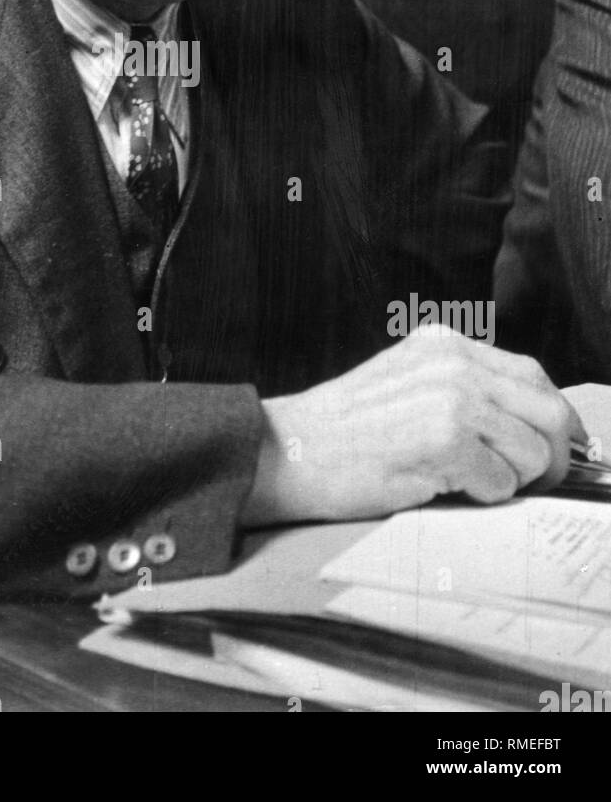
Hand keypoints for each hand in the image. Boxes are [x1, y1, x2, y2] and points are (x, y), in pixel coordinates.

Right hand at [241, 325, 586, 525]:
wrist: (287, 452)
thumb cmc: (344, 431)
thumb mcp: (406, 382)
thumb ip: (463, 387)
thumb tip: (534, 423)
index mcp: (444, 344)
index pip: (533, 375)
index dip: (552, 420)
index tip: (551, 451)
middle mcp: (453, 363)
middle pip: (548, 411)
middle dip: (549, 456)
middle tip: (526, 481)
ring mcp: (451, 399)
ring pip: (532, 453)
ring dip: (509, 480)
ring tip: (464, 481)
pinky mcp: (445, 441)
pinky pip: (502, 483)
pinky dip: (481, 496)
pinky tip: (442, 487)